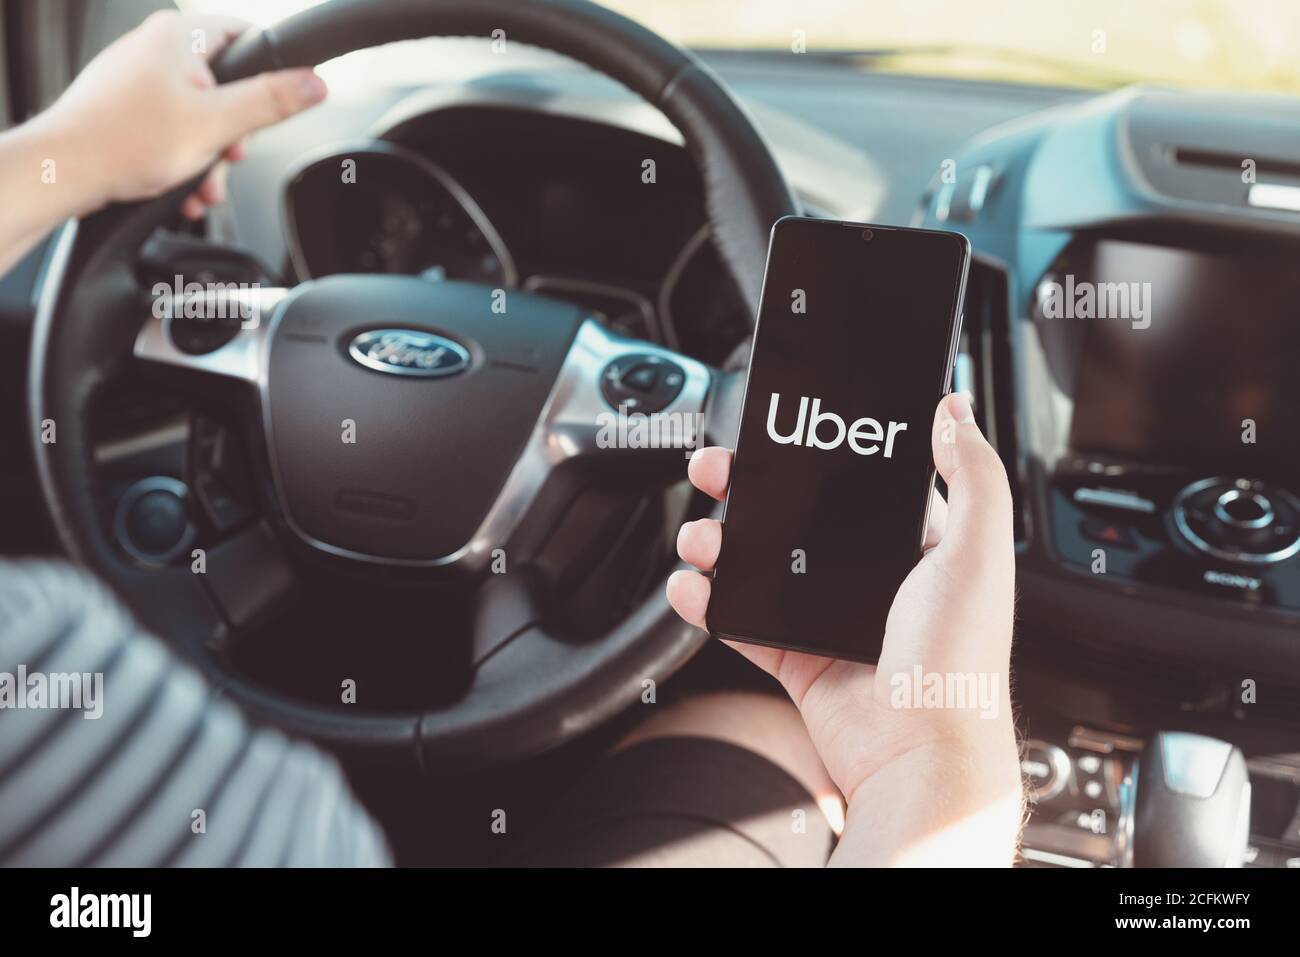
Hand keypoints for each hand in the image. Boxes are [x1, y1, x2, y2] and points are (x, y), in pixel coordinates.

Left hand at [35, 10, 326, 219]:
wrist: (63, 171)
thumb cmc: (122, 142)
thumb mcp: (217, 125)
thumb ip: (272, 102)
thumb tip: (315, 84)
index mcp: (181, 36)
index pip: (249, 38)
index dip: (270, 77)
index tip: (274, 109)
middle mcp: (158, 48)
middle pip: (227, 88)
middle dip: (233, 137)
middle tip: (226, 158)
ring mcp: (141, 76)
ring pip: (201, 116)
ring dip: (210, 158)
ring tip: (200, 184)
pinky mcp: (128, 105)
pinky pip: (174, 129)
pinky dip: (184, 159)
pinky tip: (181, 186)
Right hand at [668, 392, 1023, 865]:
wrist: (918, 756)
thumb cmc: (959, 661)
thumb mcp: (976, 551)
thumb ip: (973, 475)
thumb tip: (955, 410)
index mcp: (918, 549)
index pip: (861, 486)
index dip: (818, 456)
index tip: (781, 433)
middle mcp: (873, 582)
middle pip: (798, 519)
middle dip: (751, 492)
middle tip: (716, 471)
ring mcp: (831, 621)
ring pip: (763, 566)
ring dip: (722, 543)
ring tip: (698, 534)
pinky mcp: (799, 660)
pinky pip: (743, 623)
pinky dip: (710, 603)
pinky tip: (691, 584)